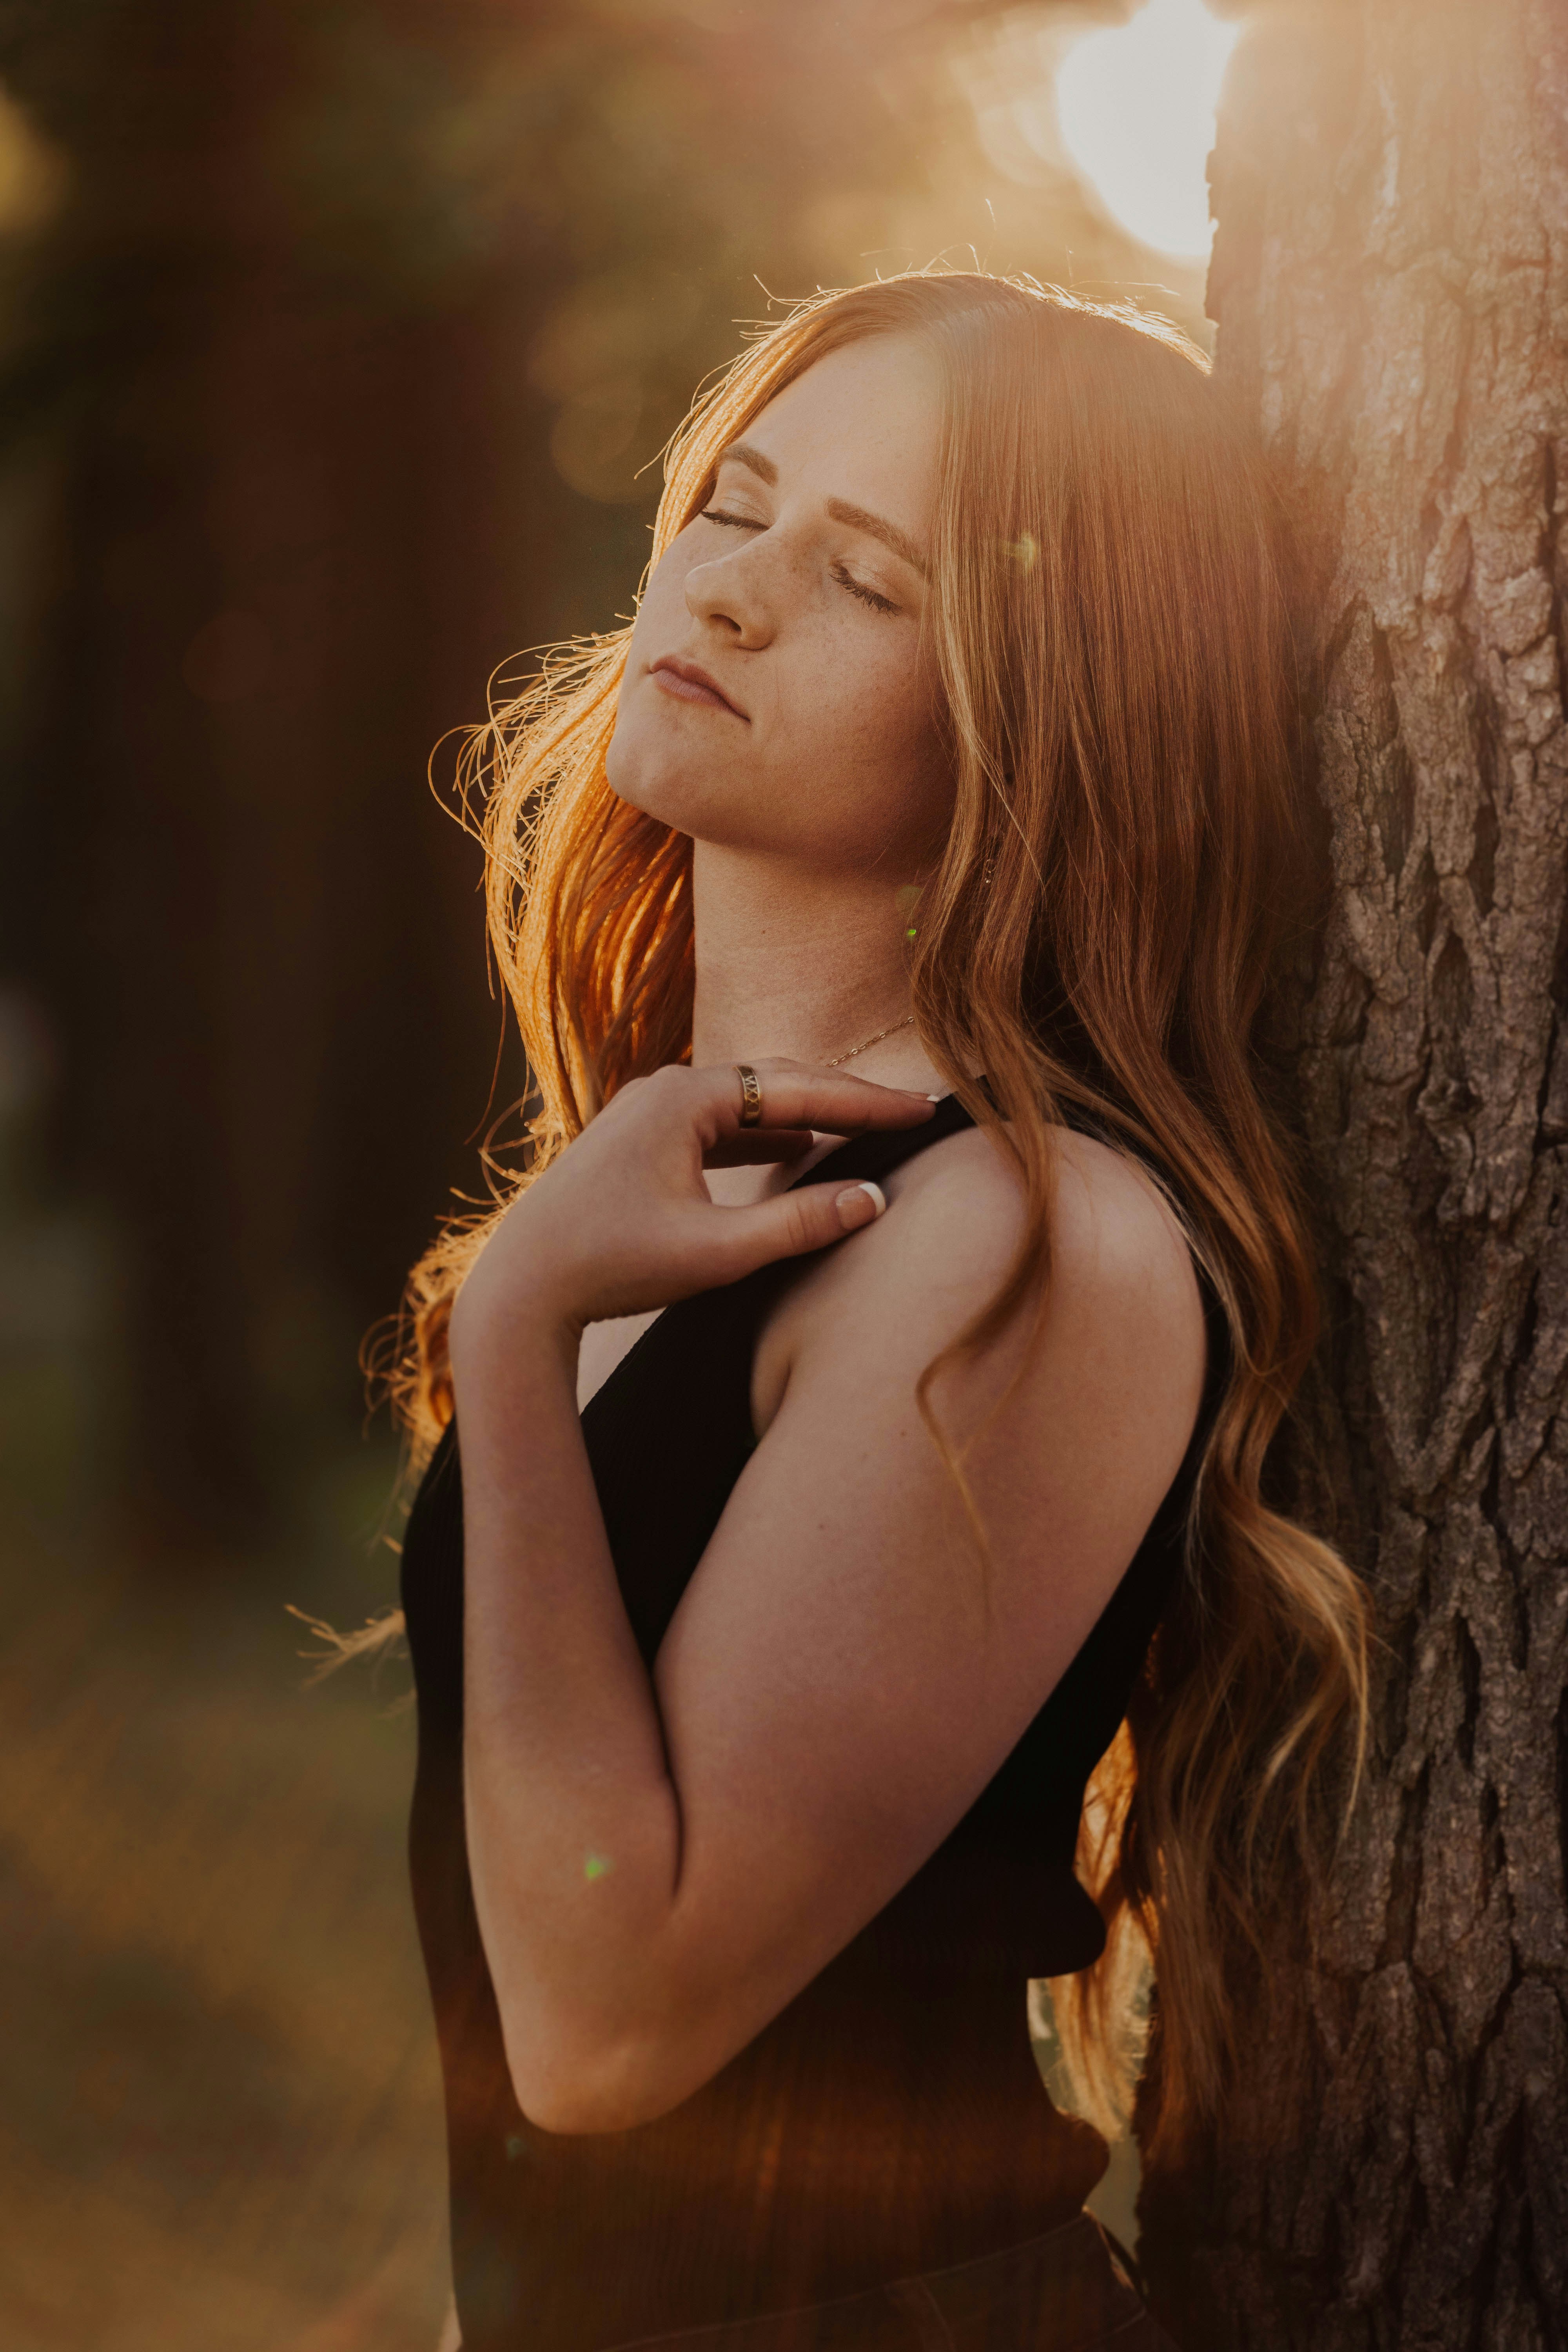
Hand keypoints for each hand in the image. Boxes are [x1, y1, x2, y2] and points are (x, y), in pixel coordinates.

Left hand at [449, 1059, 935, 1346]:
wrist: (525, 1285)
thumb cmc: (614, 1265)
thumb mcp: (717, 1253)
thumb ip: (799, 1224)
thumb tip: (874, 1199)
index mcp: (685, 1097)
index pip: (800, 1090)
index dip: (868, 1102)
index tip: (924, 1107)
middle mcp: (666, 1087)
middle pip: (777, 1084)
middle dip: (846, 1098)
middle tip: (911, 1111)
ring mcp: (649, 1110)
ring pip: (748, 1103)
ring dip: (807, 1114)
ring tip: (867, 1125)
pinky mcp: (641, 1139)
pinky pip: (720, 1125)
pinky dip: (765, 1134)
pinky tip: (798, 1146)